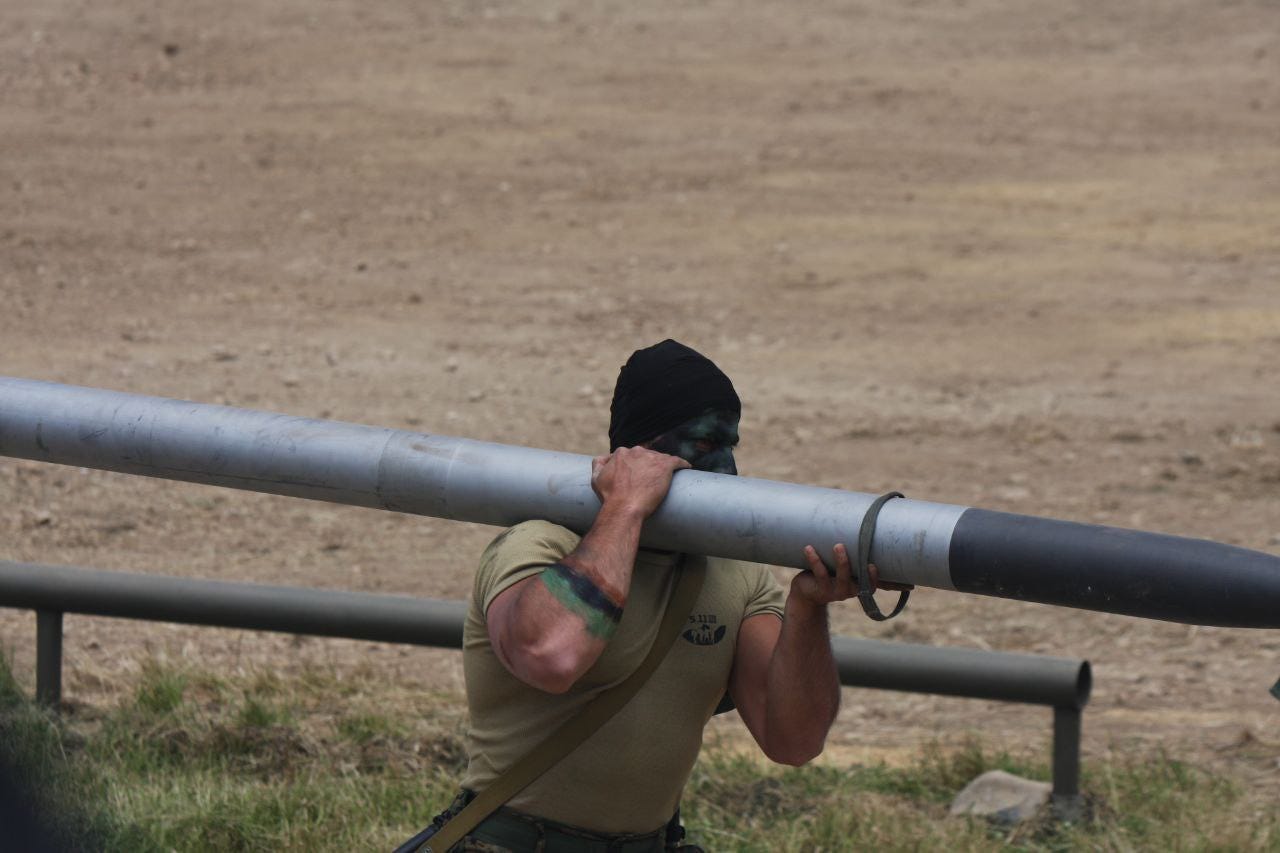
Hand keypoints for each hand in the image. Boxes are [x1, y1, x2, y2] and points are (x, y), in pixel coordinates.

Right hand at [591, 446, 690, 517]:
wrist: (624, 507)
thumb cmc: (610, 496)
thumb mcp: (596, 478)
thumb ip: (598, 464)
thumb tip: (604, 458)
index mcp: (621, 453)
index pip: (631, 455)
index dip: (635, 465)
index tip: (639, 475)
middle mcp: (637, 451)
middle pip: (646, 455)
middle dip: (649, 465)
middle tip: (651, 479)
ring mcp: (652, 457)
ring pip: (661, 458)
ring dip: (663, 466)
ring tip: (667, 477)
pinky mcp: (665, 466)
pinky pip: (678, 461)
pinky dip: (683, 464)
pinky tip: (687, 467)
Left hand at [791, 543, 910, 606]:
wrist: (806, 592)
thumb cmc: (829, 569)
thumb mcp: (844, 561)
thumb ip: (856, 548)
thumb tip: (870, 518)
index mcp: (861, 582)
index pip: (881, 585)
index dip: (895, 586)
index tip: (908, 585)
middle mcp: (852, 589)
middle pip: (864, 584)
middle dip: (869, 576)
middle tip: (871, 563)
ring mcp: (836, 590)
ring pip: (842, 578)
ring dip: (842, 562)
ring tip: (838, 545)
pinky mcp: (820, 588)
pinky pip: (819, 573)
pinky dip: (814, 560)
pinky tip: (809, 548)